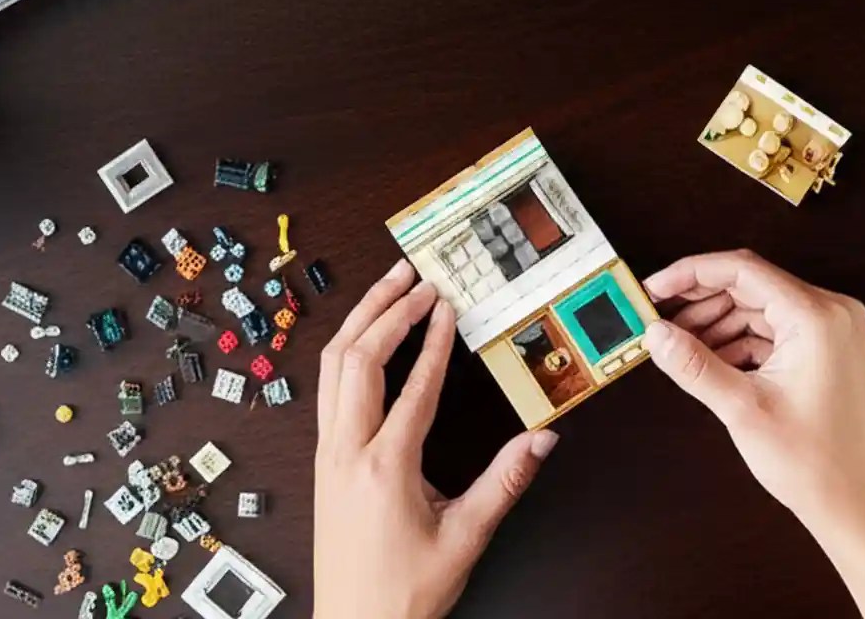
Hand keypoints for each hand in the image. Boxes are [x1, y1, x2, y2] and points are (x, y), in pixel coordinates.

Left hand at [314, 259, 559, 618]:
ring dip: (359, 321)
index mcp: (384, 467)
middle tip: (416, 276)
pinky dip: (345, 351)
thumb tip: (542, 440)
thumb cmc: (403, 592)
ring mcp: (327, 453)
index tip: (448, 304)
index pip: (413, 386)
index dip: (433, 341)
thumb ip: (504, 484)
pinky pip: (326, 389)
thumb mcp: (464, 538)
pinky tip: (362, 339)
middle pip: (357, 358)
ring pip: (331, 367)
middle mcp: (346, 451)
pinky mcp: (322, 461)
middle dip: (387, 309)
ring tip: (387, 287)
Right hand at [642, 250, 864, 618]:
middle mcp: (831, 312)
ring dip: (717, 322)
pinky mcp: (828, 349)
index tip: (653, 288)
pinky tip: (710, 361)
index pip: (742, 270)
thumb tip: (655, 334)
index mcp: (816, 317)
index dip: (691, 273)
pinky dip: (740, 340)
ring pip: (760, 306)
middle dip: (700, 301)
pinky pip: (774, 329)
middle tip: (657, 320)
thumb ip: (694, 365)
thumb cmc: (813, 462)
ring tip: (679, 345)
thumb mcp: (742, 409)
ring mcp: (832, 330)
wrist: (856, 505)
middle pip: (751, 284)